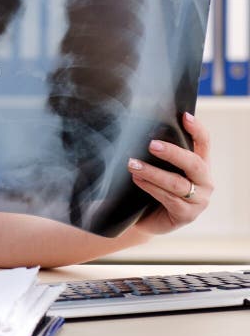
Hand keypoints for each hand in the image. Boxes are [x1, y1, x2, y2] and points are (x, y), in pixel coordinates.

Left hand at [128, 112, 212, 236]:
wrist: (144, 218)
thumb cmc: (152, 186)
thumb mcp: (160, 166)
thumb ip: (160, 152)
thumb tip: (141, 128)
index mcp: (200, 164)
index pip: (204, 143)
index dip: (197, 129)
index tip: (185, 116)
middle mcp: (204, 181)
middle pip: (193, 163)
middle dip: (172, 152)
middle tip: (151, 145)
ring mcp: (199, 200)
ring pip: (176, 183)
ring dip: (152, 172)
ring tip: (132, 164)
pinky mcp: (186, 215)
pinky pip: (169, 199)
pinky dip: (150, 187)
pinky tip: (137, 179)